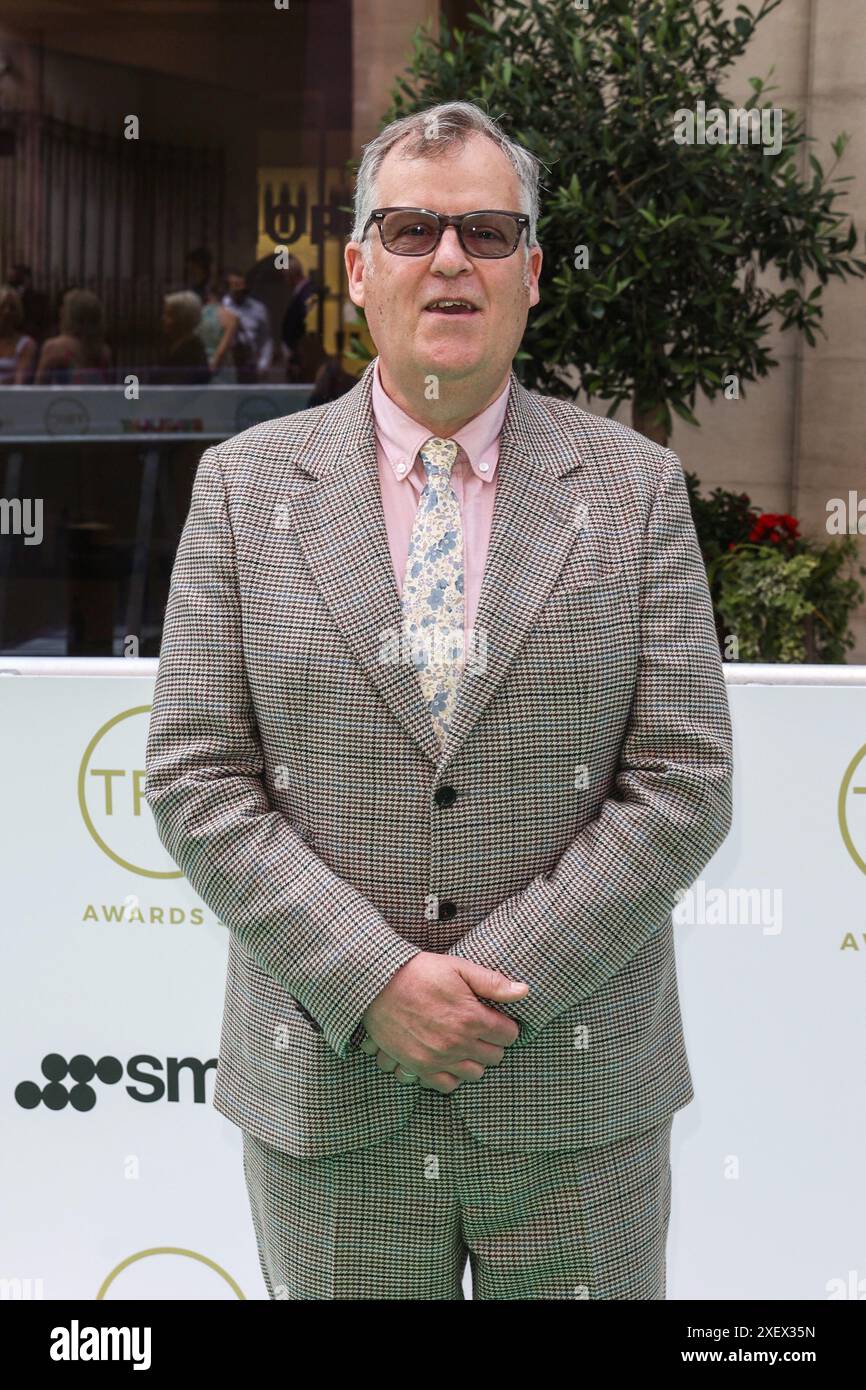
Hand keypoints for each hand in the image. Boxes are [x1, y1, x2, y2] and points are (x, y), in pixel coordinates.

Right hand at [360, 952, 528, 1094]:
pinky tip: (449, 1058)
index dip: (506, 1025)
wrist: (377, 986)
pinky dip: (453, 1075)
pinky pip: (448, 1085)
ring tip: (465, 1043)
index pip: (509, 1035)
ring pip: (476, 1074)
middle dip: (493, 1043)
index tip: (497, 1018)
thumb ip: (493, 983)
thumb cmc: (419, 973)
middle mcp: (458, 1043)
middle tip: (481, 1029)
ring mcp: (439, 1059)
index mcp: (472, 1018)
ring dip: (475, 1060)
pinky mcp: (420, 1068)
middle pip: (495, 1057)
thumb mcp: (458, 969)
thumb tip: (524, 992)